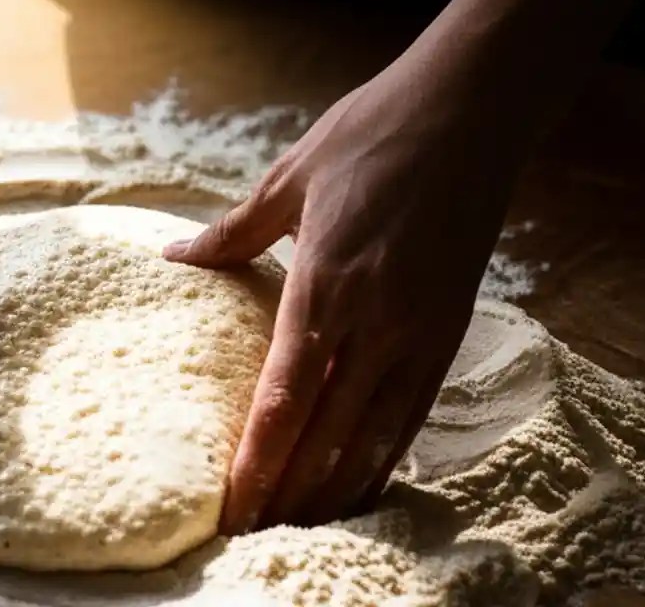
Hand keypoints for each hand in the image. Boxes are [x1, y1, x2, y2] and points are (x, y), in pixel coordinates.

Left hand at [164, 53, 520, 533]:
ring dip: (335, 486)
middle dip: (288, 489)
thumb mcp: (287, 178)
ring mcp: (419, 328)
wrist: (468, 111)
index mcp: (323, 283)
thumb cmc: (369, 135)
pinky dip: (386, 454)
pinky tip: (362, 481)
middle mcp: (375, 319)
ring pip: (374, 433)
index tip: (232, 501)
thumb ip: (231, 233)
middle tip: (252, 532)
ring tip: (298, 523)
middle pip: (326, 431)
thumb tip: (176, 258)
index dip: (257, 458)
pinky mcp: (449, 327)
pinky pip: (415, 410)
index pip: (283, 397)